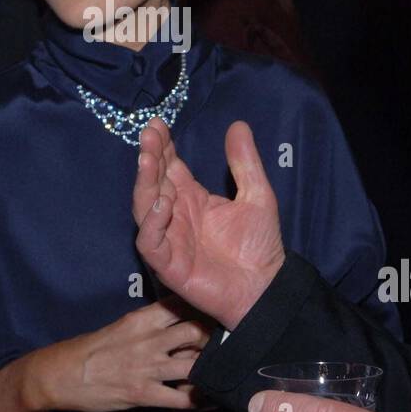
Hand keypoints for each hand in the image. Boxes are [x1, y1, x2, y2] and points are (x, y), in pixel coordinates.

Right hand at [41, 298, 211, 411]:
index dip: (203, 308)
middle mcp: (149, 339)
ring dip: (212, 368)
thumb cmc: (90, 349)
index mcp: (141, 318)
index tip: (219, 312)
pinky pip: (183, 399)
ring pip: (195, 363)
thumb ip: (150, 324)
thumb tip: (178, 324)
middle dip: (215, 338)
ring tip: (225, 370)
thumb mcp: (121, 326)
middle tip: (227, 344)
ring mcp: (147, 367)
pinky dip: (202, 400)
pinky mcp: (144, 394)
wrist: (61, 375)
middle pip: (196, 331)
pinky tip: (214, 399)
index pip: (182, 305)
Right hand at [132, 117, 283, 330]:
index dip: (162, 146)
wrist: (266, 287)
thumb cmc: (259, 245)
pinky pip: (150, 241)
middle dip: (149, 156)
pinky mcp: (167, 263)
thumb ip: (245, 162)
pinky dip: (152, 222)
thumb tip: (239, 124)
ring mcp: (169, 238)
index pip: (169, 166)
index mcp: (191, 198)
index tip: (158, 124)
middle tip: (149, 133)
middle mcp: (175, 215)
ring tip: (149, 159)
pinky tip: (164, 202)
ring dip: (144, 182)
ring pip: (144, 207)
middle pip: (153, 181)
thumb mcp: (258, 195)